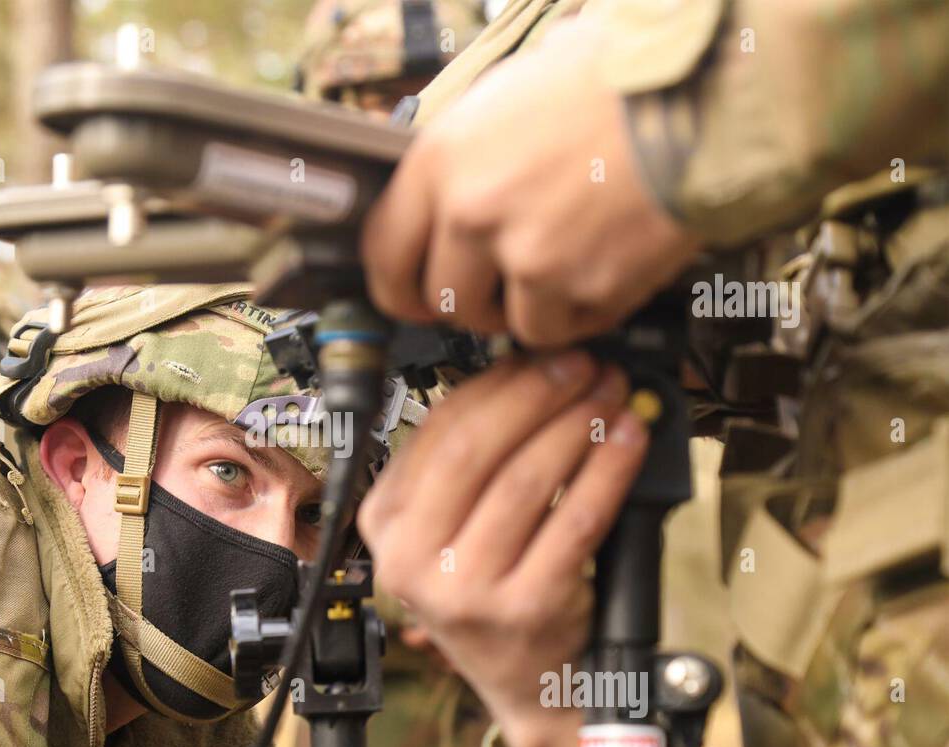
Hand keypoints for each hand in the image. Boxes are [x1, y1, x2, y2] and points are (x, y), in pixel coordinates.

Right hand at [357, 354, 647, 746]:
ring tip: (613, 396)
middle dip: (538, 394)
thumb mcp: (448, 528)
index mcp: (385, 524)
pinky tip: (629, 441)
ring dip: (578, 424)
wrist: (528, 684)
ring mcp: (466, 588)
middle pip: (476, 449)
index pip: (438, 431)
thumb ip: (469, 462)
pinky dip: (609, 470)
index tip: (542, 357)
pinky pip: (577, 519)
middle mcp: (411, 558)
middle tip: (585, 366)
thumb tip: (527, 375)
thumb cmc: (491, 593)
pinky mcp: (526, 606)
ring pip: (527, 479)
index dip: (497, 384)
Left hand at [361, 14, 699, 347]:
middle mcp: (472, 212)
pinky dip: (580, 312)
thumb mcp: (508, 96)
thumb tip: (443, 196)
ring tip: (562, 265)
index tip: (414, 292)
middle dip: (470, 300)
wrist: (702, 91)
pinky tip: (600, 269)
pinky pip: (563, 328)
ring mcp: (527, 256)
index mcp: (441, 161)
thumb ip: (465, 158)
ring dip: (528, 308)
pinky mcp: (583, 288)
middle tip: (500, 286)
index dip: (398, 283)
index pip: (384, 253)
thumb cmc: (615, 78)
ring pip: (503, 322)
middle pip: (442, 300)